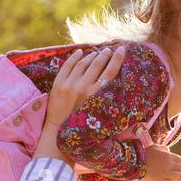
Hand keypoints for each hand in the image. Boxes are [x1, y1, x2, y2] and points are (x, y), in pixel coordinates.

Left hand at [34, 46, 126, 161]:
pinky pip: (68, 65)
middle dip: (104, 54)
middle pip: (97, 64)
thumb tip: (117, 83)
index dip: (117, 59)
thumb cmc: (83, 125)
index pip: (110, 72)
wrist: (59, 131)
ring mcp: (69, 84)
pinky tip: (80, 52)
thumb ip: (108, 98)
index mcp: (96, 96)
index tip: (122, 50)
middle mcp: (83, 88)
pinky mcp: (58, 83)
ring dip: (92, 55)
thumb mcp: (100, 113)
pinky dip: (75, 57)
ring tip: (97, 52)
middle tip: (108, 50)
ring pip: (83, 63)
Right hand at [141, 142, 180, 180]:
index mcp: (168, 155)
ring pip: (180, 177)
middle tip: (172, 176)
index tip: (173, 169)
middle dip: (180, 173)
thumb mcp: (154, 147)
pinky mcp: (159, 180)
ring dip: (174, 180)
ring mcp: (165, 172)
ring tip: (167, 180)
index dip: (179, 167)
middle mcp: (169, 163)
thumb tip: (168, 151)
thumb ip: (162, 149)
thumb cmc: (141, 153)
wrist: (133, 160)